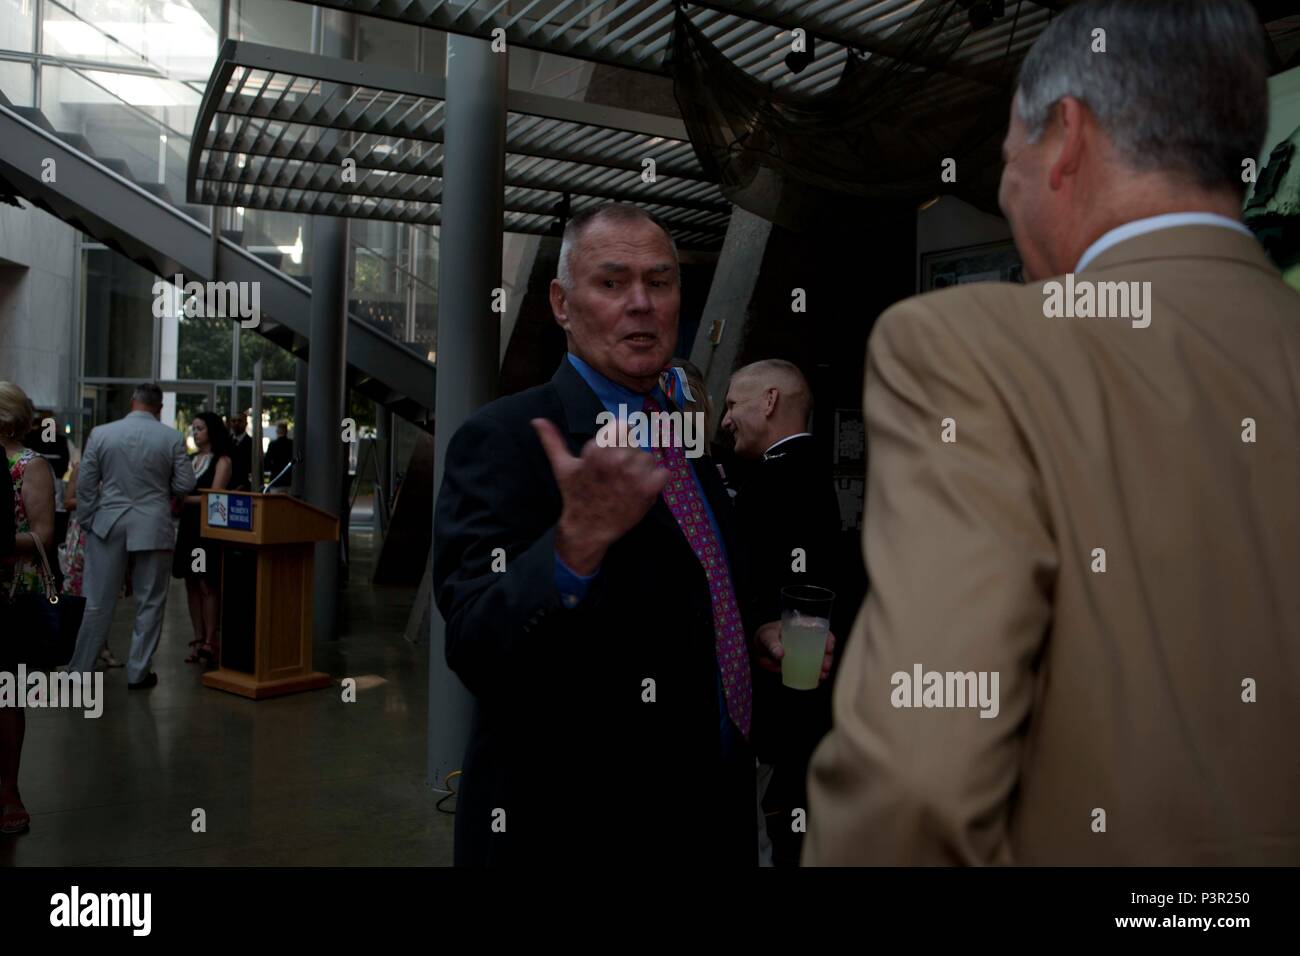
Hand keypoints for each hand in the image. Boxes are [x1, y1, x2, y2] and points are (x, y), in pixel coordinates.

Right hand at [532, 417, 667, 574]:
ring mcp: (633, 473)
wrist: (587, 529)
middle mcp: (616, 457)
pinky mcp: (648, 489)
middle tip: (617, 477)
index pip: (623, 428)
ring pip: (649, 458)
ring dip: (643, 471)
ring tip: (626, 486)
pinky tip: (641, 491)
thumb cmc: (576, 496)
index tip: (612, 458)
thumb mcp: (563, 466)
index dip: (619, 443)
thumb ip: (552, 440)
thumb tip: (537, 420)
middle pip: (636, 445)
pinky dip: (657, 482)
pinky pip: (663, 473)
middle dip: (629, 458)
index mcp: (598, 448)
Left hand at [753, 620, 835, 681]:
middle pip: (824, 648)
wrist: (759, 649)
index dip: (828, 639)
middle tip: (825, 666)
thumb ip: (772, 644)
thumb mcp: (767, 636)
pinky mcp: (801, 665)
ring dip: (824, 668)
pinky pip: (812, 670)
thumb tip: (780, 654)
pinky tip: (817, 681)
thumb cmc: (765, 636)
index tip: (828, 648)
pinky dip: (816, 676)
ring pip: (820, 660)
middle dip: (828, 658)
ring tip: (822, 675)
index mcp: (803, 628)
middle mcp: (808, 640)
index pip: (821, 631)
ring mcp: (806, 653)